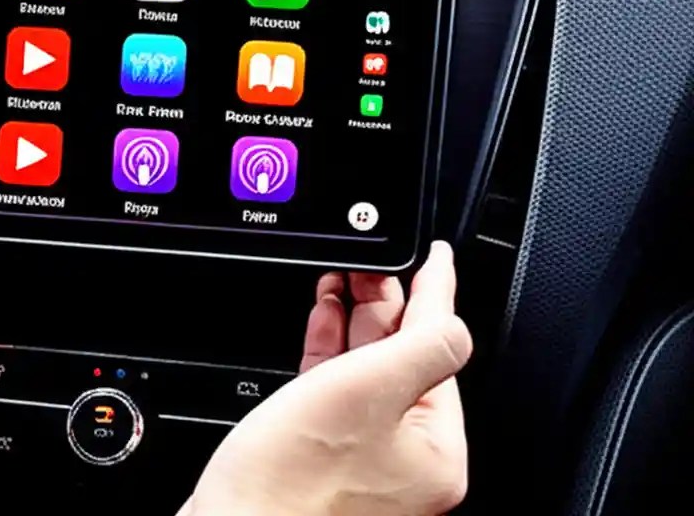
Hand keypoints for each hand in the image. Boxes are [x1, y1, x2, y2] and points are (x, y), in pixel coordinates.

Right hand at [182, 242, 471, 515]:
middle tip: (369, 260)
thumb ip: (423, 344)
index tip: (434, 255)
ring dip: (354, 323)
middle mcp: (408, 464)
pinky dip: (330, 354)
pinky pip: (336, 393)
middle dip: (386, 305)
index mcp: (438, 453)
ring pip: (368, 374)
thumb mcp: (367, 391)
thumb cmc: (289, 483)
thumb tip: (450, 312)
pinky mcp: (322, 460)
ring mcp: (364, 465)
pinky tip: (320, 326)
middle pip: (406, 360)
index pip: (441, 351)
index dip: (436, 293)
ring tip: (340, 279)